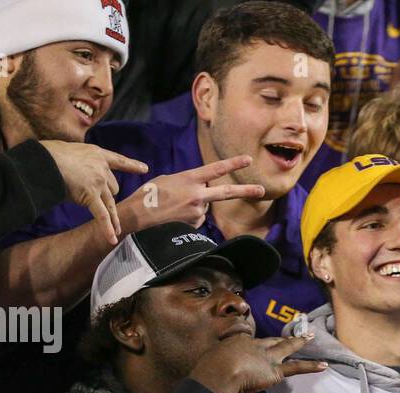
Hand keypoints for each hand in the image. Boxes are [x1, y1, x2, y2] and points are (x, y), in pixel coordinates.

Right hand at [39, 140, 148, 245]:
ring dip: (113, 216)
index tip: (144, 169)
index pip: (118, 160)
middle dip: (108, 195)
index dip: (132, 165)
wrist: (44, 161)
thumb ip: (77, 160)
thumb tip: (73, 171)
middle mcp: (101, 168)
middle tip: (100, 203)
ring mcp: (98, 182)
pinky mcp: (91, 196)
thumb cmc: (49, 153)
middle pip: (113, 187)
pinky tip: (112, 239)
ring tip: (117, 229)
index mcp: (96, 153)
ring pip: (110, 202)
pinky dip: (107, 228)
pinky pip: (101, 216)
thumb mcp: (69, 150)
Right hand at [120, 156, 264, 232]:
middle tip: (262, 190)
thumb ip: (187, 183)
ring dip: (194, 207)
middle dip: (246, 191)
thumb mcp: (167, 181)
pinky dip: (189, 219)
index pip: (215, 169)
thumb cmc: (149, 196)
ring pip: (204, 207)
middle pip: (226, 193)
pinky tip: (175, 218)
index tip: (248, 160)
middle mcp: (196, 195)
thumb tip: (200, 193)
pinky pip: (197, 219)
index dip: (233, 164)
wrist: (137, 218)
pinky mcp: (194, 226)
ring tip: (174, 209)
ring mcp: (196, 212)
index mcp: (188, 179)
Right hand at [189, 330, 325, 392]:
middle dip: (280, 338)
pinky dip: (311, 366)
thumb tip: (206, 379)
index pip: (250, 342)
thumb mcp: (208, 364)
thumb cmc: (208, 370)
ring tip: (311, 336)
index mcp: (237, 343)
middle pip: (270, 341)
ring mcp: (267, 357)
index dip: (256, 344)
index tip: (258, 344)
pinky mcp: (275, 371)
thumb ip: (213, 368)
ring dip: (299, 342)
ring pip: (286, 347)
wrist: (219, 372)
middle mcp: (254, 346)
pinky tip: (324, 365)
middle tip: (290, 332)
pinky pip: (296, 368)